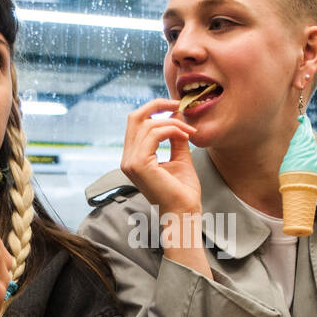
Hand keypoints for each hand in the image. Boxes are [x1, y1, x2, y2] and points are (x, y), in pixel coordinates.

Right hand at [121, 97, 201, 217]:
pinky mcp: (139, 164)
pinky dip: (172, 129)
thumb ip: (175, 137)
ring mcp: (130, 162)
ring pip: (148, 124)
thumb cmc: (183, 191)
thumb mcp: (179, 157)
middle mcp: (127, 159)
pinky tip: (185, 136)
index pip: (135, 122)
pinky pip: (154, 134)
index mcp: (133, 157)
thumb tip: (176, 114)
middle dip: (157, 105)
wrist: (185, 211)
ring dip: (173, 122)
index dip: (154, 109)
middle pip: (134, 117)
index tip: (176, 107)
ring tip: (189, 131)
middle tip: (179, 105)